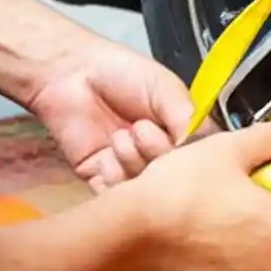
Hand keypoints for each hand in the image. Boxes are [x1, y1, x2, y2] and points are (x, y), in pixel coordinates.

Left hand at [25, 39, 200, 192]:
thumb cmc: (121, 73)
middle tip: (141, 131)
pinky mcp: (103, 180)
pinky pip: (115, 198)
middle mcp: (161, 156)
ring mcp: (133, 170)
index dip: (192, 157)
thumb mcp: (165, 87)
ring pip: (146, 192)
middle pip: (174, 181)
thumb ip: (188, 117)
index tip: (179, 142)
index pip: (201, 159)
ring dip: (133, 164)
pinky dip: (113, 182)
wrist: (69, 74)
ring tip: (119, 137)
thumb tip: (200, 149)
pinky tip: (106, 158)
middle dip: (158, 157)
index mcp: (184, 135)